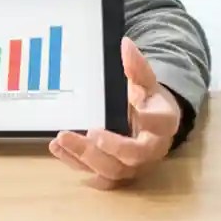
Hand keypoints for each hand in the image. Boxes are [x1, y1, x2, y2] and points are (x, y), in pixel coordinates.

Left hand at [49, 37, 180, 189]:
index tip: (116, 119)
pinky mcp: (116, 174)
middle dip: (106, 147)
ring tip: (61, 140)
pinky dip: (76, 165)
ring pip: (112, 171)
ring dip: (84, 157)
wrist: (151, 125)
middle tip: (82, 133)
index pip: (158, 126)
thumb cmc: (147, 101)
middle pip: (131, 157)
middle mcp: (151, 151)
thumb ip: (137, 67)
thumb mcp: (146, 82)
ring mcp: (133, 166)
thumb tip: (124, 43)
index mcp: (163, 125)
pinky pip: (98, 176)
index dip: (145, 122)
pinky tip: (58, 150)